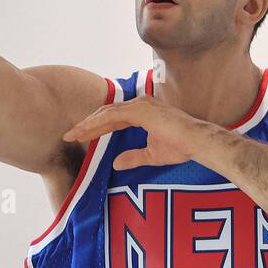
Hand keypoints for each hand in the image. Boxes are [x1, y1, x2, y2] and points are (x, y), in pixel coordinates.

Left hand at [62, 95, 209, 170]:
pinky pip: (113, 116)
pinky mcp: (141, 110)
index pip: (113, 118)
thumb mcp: (151, 155)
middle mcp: (140, 105)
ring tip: (73, 134)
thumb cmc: (181, 147)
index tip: (80, 136)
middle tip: (70, 135)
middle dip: (88, 124)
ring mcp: (141, 105)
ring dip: (88, 124)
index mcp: (142, 112)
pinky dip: (98, 123)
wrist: (198, 143)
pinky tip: (85, 131)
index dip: (96, 127)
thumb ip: (133, 157)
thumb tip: (115, 163)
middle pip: (106, 113)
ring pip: (107, 113)